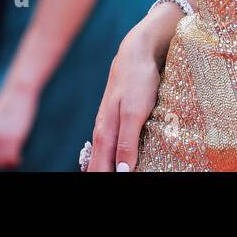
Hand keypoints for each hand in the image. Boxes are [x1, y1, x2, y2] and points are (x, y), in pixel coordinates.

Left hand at [0, 82, 38, 168]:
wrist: (19, 91)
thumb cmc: (10, 101)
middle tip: (9, 162)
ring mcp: (0, 137)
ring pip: (1, 161)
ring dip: (8, 164)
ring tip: (16, 161)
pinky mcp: (13, 137)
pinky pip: (11, 158)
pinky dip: (16, 161)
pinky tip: (20, 158)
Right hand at [86, 25, 166, 171]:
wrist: (136, 53)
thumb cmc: (138, 82)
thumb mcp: (135, 114)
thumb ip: (127, 143)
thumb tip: (121, 173)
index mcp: (105, 134)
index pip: (99, 171)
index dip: (105, 180)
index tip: (119, 184)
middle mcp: (102, 132)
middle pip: (98, 166)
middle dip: (103, 175)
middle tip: (119, 176)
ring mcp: (108, 125)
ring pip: (103, 156)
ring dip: (107, 168)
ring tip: (115, 173)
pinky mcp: (116, 119)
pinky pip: (109, 146)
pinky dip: (111, 158)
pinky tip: (116, 162)